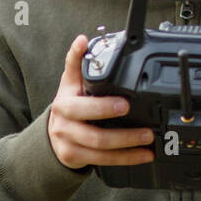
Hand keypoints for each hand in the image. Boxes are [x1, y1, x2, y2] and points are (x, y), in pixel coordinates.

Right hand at [47, 34, 155, 170]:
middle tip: (138, 118)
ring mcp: (69, 141)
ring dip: (127, 144)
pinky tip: (143, 155)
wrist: (52, 132)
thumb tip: (82, 39)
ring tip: (148, 137)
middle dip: (116, 123)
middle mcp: (64, 121)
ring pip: (99, 146)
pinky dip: (126, 158)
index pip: (80, 100)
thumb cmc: (69, 102)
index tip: (124, 103)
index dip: (102, 104)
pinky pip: (103, 160)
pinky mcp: (75, 157)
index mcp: (65, 100)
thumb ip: (78, 61)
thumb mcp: (70, 81)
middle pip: (90, 126)